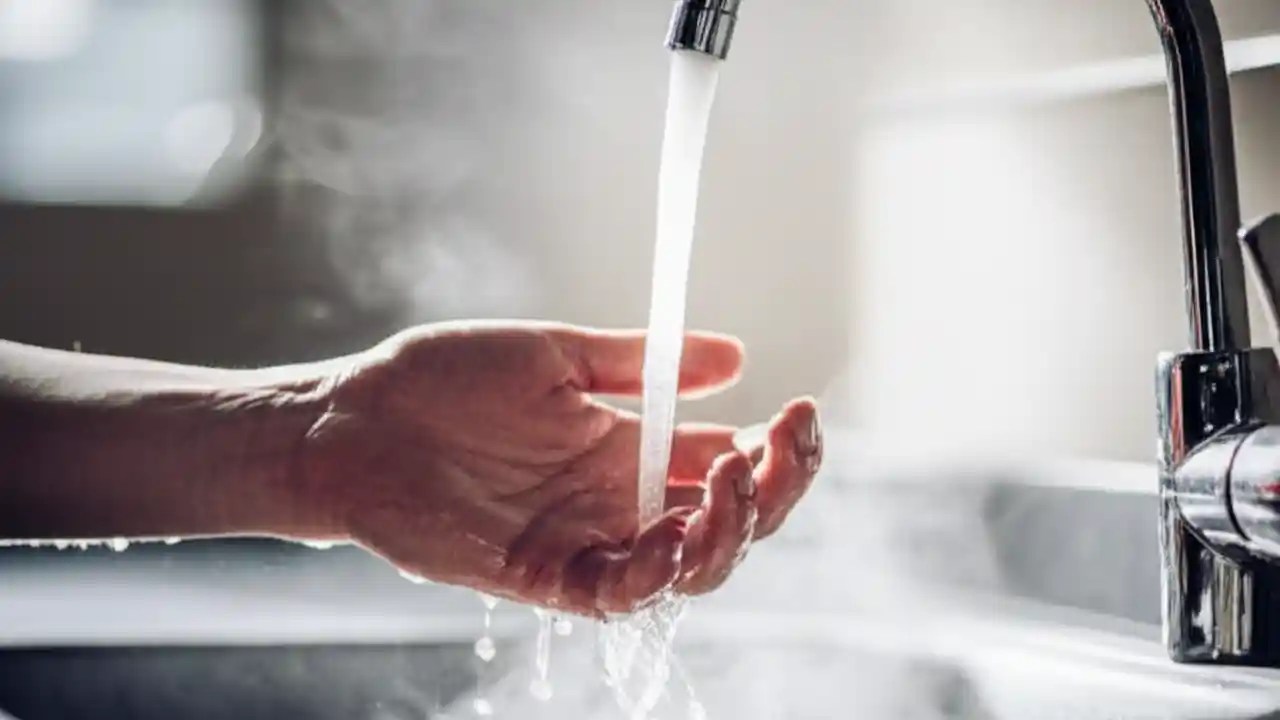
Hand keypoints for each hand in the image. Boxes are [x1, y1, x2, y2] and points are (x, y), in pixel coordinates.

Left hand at [302, 321, 821, 616]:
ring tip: (729, 478)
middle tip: (778, 446)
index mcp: (628, 449)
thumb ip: (643, 363)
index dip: (778, 449)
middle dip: (770, 493)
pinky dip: (652, 574)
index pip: (727, 464)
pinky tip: (669, 534)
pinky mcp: (542, 575)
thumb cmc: (444, 380)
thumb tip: (737, 356)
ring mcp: (584, 541)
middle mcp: (617, 502)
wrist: (355, 419)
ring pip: (686, 569)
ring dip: (724, 534)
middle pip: (725, 524)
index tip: (800, 409)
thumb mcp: (556, 356)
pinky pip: (615, 595)